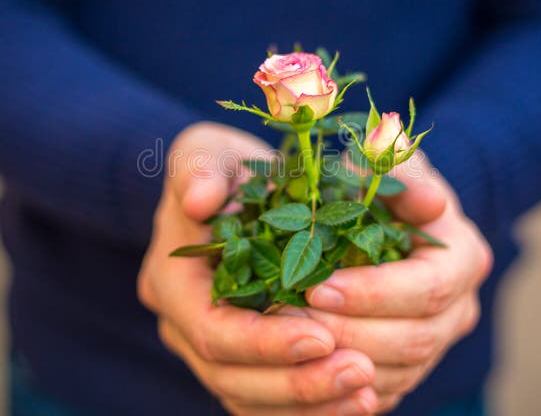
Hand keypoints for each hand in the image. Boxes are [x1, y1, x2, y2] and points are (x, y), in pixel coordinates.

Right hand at [138, 122, 378, 414]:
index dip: (265, 341)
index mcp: (171, 281)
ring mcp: (210, 350)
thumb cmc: (222, 167)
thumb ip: (200, 166)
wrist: (230, 193)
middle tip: (363, 370)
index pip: (212, 330)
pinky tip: (358, 399)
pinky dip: (310, 406)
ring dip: (311, 402)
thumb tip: (202, 199)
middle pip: (233, 377)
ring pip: (252, 399)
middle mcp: (184, 326)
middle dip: (298, 381)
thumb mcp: (206, 150)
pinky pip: (269, 402)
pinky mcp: (240, 362)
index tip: (324, 334)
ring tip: (369, 391)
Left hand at [299, 153, 492, 412]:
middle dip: (349, 332)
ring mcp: (437, 344)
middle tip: (290, 319)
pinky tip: (297, 365)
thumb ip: (399, 174)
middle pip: (414, 341)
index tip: (319, 285)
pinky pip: (380, 392)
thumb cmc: (379, 181)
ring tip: (285, 340)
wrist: (382, 214)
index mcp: (464, 258)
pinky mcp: (409, 367)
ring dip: (338, 363)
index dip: (373, 293)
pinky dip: (339, 384)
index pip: (427, 289)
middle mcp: (459, 309)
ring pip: (396, 374)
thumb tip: (432, 202)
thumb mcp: (387, 163)